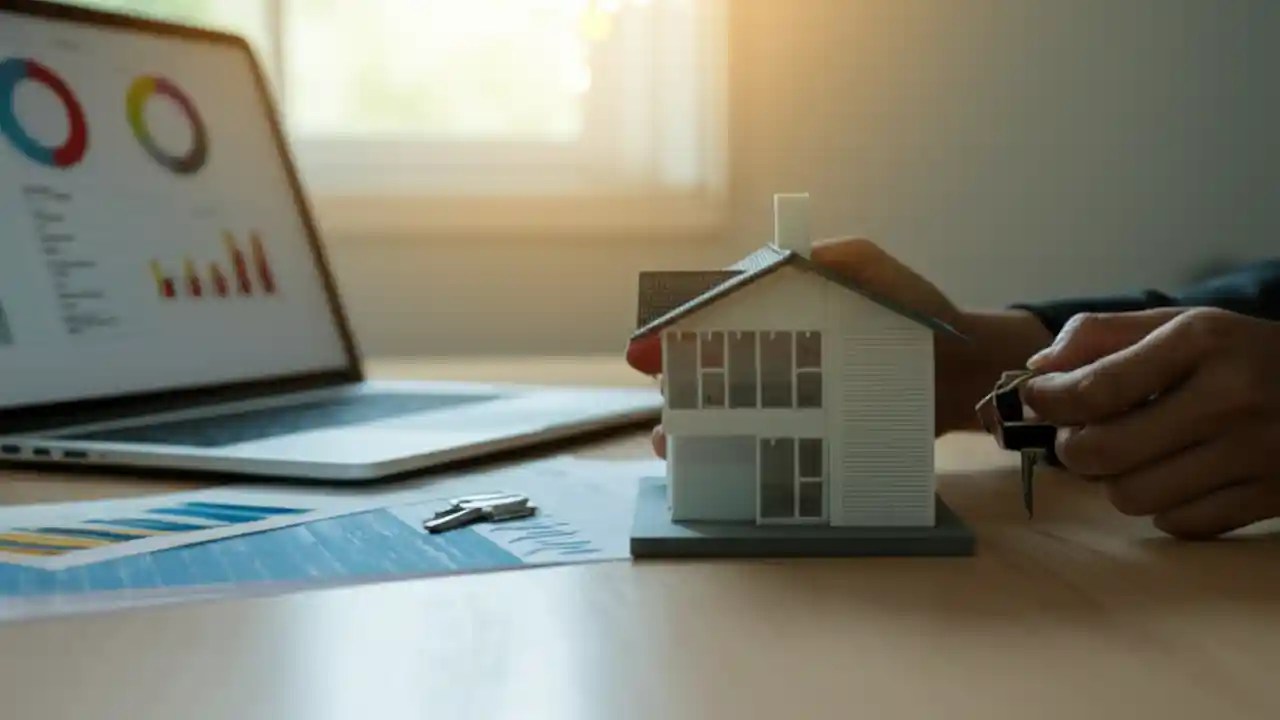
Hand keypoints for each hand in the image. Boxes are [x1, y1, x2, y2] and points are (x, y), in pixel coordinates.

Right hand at [638, 237, 1053, 457]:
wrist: (966, 375)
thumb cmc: (921, 314)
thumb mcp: (877, 273)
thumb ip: (839, 261)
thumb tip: (789, 262)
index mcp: (783, 304)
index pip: (716, 310)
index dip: (677, 326)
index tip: (647, 345)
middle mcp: (779, 348)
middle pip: (710, 362)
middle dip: (675, 376)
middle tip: (658, 394)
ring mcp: (793, 392)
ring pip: (726, 406)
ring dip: (692, 423)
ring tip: (671, 442)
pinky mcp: (811, 429)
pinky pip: (765, 440)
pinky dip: (734, 452)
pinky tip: (714, 468)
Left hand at [1022, 308, 1279, 538]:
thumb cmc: (1242, 354)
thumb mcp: (1181, 325)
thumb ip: (1102, 336)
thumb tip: (1039, 371)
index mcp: (1201, 343)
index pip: (1095, 388)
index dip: (1047, 401)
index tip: (1036, 399)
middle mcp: (1229, 398)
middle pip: (1101, 452)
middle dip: (1072, 447)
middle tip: (1080, 434)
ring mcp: (1254, 454)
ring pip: (1131, 496)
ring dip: (1114, 480)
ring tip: (1132, 454)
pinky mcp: (1270, 499)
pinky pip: (1177, 524)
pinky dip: (1161, 506)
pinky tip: (1176, 476)